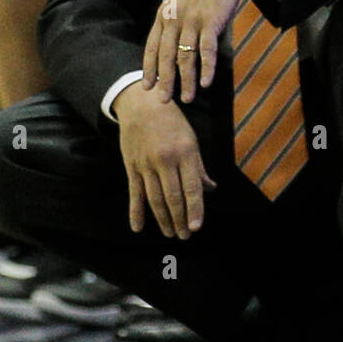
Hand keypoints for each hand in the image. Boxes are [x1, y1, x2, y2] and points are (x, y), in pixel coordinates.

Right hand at [113, 81, 216, 238]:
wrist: (141, 104)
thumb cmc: (172, 122)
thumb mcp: (191, 139)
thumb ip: (199, 167)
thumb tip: (210, 189)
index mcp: (185, 152)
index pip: (191, 187)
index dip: (195, 209)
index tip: (196, 227)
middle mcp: (165, 160)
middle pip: (173, 197)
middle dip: (179, 220)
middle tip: (184, 236)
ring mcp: (146, 164)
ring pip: (155, 198)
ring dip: (163, 219)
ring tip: (170, 234)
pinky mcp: (132, 166)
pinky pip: (134, 193)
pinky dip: (136, 212)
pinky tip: (138, 228)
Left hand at [142, 0, 244, 104]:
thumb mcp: (180, 2)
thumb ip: (173, 22)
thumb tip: (172, 47)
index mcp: (164, 15)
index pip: (153, 47)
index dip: (150, 69)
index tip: (147, 88)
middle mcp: (174, 19)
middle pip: (166, 56)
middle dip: (165, 80)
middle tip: (164, 101)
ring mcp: (192, 20)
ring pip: (186, 57)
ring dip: (187, 80)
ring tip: (188, 99)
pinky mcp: (210, 21)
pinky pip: (206, 50)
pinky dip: (206, 68)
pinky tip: (206, 83)